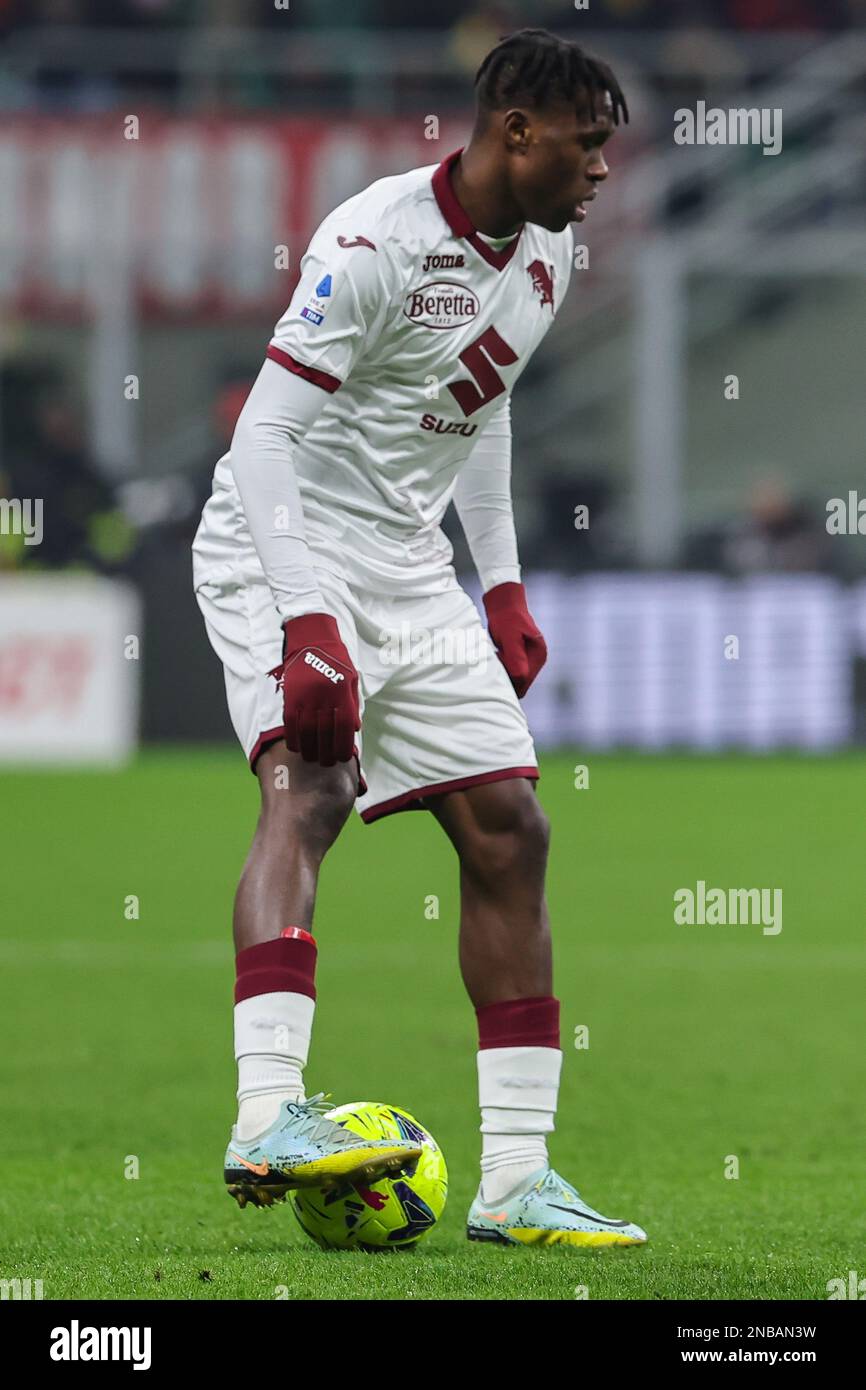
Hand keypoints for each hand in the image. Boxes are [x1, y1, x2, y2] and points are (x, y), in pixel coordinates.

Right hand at [271, 613, 359, 765]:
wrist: (312, 640)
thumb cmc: (336, 662)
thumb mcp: (352, 681)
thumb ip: (352, 705)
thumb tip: (353, 730)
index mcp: (343, 693)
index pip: (344, 728)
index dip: (343, 746)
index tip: (342, 758)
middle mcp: (325, 696)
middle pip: (325, 733)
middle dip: (326, 752)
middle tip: (326, 763)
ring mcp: (307, 696)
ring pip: (307, 731)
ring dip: (309, 749)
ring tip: (311, 758)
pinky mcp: (291, 695)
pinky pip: (290, 722)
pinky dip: (292, 737)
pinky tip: (295, 747)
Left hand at [483, 582, 546, 697]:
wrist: (503, 602)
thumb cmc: (506, 617)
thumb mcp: (509, 636)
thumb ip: (515, 656)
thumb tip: (520, 677)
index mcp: (538, 655)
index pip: (524, 680)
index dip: (509, 678)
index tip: (499, 660)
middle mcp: (537, 658)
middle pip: (521, 681)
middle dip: (507, 675)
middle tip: (497, 656)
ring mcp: (530, 657)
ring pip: (515, 676)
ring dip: (504, 669)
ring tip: (498, 653)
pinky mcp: (521, 655)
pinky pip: (511, 669)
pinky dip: (503, 665)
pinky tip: (498, 653)